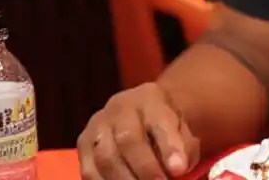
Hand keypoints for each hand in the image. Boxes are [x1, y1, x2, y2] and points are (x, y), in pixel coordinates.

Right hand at [79, 82, 200, 179]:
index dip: (169, 148)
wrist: (140, 116)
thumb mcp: (182, 130)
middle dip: (145, 168)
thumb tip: (178, 170)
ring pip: (105, 157)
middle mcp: (119, 107)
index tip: (179, 169)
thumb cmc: (166, 127)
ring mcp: (97, 125)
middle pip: (128, 139)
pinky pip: (89, 170)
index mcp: (150, 97)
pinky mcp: (82, 145)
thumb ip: (185, 148)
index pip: (159, 121)